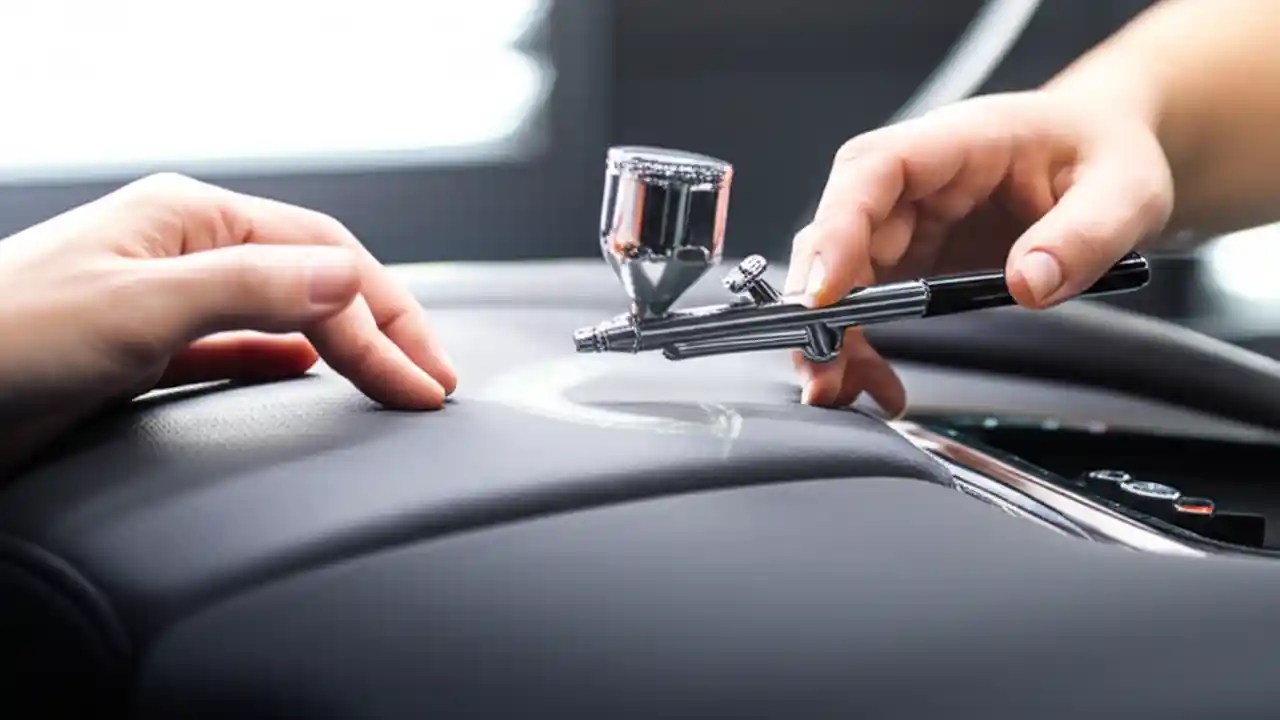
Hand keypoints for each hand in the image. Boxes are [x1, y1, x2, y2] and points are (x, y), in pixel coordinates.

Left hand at [0, 173, 455, 472]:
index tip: (425, 380)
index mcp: (190, 218)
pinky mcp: (143, 350)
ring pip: (284, 312)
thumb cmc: (1, 342)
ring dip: (344, 345)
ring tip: (392, 380)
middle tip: (430, 386)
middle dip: (381, 330)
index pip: (324, 257)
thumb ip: (251, 289)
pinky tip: (307, 375)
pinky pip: (239, 345)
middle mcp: (185, 250)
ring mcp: (165, 299)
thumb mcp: (138, 309)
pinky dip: (284, 359)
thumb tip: (352, 277)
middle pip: (313, 279)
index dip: (386, 317)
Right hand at [785, 90, 1173, 415]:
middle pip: (838, 231)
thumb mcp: (1127, 191)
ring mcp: (908, 220)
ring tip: (842, 390)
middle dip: (821, 305)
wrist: (1108, 156)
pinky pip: (866, 301)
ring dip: (831, 335)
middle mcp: (917, 180)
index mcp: (959, 140)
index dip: (837, 228)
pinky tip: (873, 382)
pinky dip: (859, 345)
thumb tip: (1030, 283)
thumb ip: (1085, 236)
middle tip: (824, 369)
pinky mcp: (910, 258)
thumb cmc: (1108, 154)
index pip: (872, 170)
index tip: (824, 292)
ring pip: (840, 274)